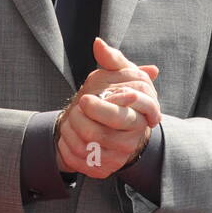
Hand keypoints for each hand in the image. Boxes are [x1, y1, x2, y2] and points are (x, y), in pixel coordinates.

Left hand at [56, 37, 160, 177]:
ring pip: (88, 142)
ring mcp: (121, 154)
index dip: (108, 105)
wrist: (109, 127)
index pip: (131, 111)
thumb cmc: (114, 95)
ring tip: (72, 116)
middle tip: (80, 102)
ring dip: (72, 126)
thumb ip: (111, 59)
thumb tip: (98, 44)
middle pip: (104, 128)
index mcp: (144, 112)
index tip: (87, 98)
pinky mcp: (106, 168)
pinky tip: (68, 134)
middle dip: (85, 114)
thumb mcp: (116, 75)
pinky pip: (79, 158)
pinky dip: (67, 144)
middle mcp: (136, 135)